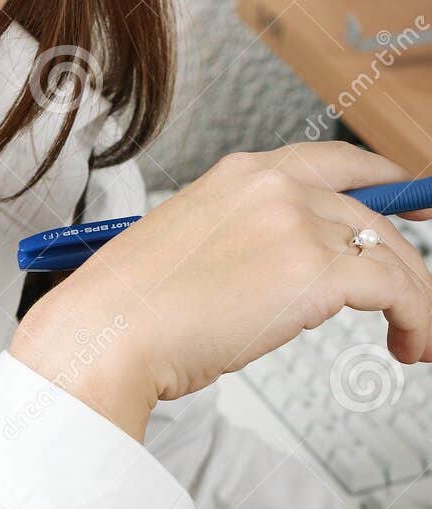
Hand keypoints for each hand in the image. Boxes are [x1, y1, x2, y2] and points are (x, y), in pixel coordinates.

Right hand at [10, 142, 431, 441]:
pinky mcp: (318, 271)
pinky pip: (398, 290)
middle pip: (369, 215)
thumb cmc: (127, 309)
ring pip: (392, 254)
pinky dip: (417, 319)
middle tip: (420, 295)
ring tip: (413, 340)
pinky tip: (409, 345)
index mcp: (238, 175)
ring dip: (415, 300)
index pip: (330, 163)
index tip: (407, 195)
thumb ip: (241, 245)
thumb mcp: (185, 249)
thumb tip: (283, 278)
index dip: (381, 179)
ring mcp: (298, 224)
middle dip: (406, 258)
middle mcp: (273, 186)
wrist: (109, 333)